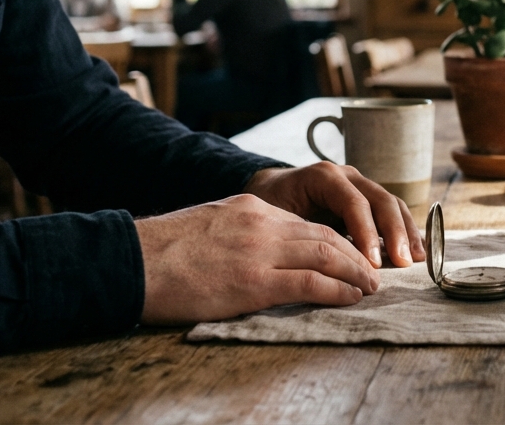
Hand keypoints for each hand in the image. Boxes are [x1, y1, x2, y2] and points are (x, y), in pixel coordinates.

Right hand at [136, 194, 379, 323]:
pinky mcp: (254, 282)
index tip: (349, 254)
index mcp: (249, 207)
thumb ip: (239, 232)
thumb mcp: (208, 225)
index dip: (333, 240)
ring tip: (370, 286)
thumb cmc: (160, 253)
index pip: (304, 222)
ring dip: (354, 271)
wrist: (131, 261)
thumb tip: (259, 253)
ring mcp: (260, 251)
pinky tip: (350, 297)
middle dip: (354, 253)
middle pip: (323, 234)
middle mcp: (261, 223)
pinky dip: (337, 290)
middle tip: (373, 271)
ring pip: (325, 254)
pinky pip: (310, 283)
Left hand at [245, 162, 424, 268]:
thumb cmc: (269, 206)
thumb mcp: (275, 216)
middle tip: (403, 263)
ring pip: (392, 204)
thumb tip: (320, 261)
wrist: (270, 190)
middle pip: (380, 200)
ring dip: (406, 231)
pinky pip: (392, 212)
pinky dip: (405, 231)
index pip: (354, 202)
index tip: (373, 263)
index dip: (366, 232)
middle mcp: (347, 176)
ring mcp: (360, 185)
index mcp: (324, 176)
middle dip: (394, 233)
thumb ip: (298, 232)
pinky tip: (414, 252)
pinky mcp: (367, 199)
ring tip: (415, 259)